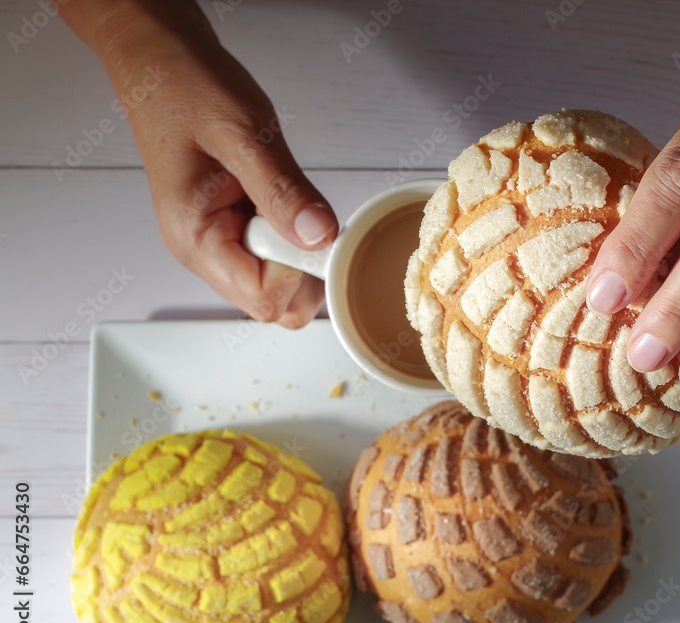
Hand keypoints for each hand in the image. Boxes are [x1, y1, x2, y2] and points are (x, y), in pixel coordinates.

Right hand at [63, 1, 335, 327]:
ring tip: (290, 199)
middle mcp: (202, 250)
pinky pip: (275, 256)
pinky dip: (294, 237)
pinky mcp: (231, 229)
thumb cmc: (187, 87)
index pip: (264, 298)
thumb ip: (282, 189)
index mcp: (196, 238)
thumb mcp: (243, 133)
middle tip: (307, 214)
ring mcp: (216, 242)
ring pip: (278, 285)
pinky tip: (285, 200)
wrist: (161, 61)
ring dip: (301, 252)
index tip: (313, 229)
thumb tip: (319, 237)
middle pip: (274, 305)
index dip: (299, 270)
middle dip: (305, 270)